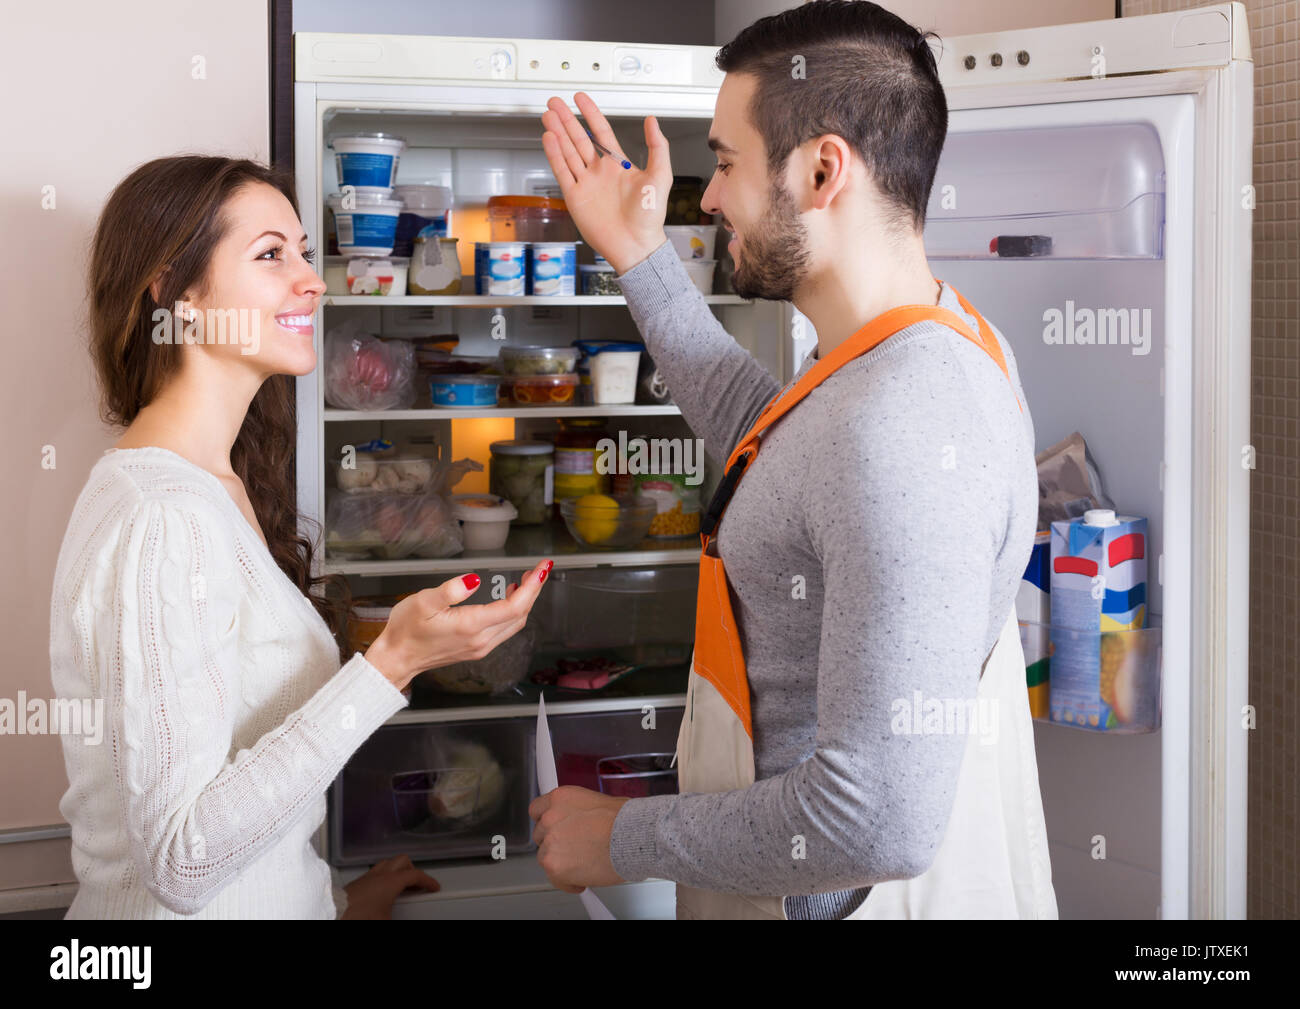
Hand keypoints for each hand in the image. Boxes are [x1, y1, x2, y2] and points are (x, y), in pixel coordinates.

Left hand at [339, 855, 439, 919]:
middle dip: (412, 871)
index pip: (416, 875)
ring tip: (400, 886)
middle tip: (416, 885)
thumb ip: (398, 918)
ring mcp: (368, 876)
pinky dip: (385, 877)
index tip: (434, 887)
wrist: (333, 913)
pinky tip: (383, 891)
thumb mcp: (385, 921)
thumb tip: (403, 919)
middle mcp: (380, 874)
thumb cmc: (360, 916)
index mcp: (391, 881)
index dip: (428, 881)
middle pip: (403, 861)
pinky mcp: (357, 882)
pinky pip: (376, 872)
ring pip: (388, 863)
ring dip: (397, 871)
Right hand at [365, 559, 552, 691]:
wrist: (396, 659)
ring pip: (515, 624)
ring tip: (527, 580)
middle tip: (538, 570)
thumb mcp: (423, 602)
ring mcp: (480, 647)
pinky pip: (504, 630)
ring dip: (525, 602)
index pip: (514, 606)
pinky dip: (513, 612)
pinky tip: (508, 599)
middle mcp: (481, 640)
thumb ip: (451, 590)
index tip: (541, 569)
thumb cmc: (406, 631)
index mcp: (471, 626)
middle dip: (533, 590)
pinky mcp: (476, 649)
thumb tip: (474, 579)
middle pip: (520, 615)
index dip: (532, 586)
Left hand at [529, 785, 629, 892]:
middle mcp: (551, 818)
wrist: (633, 837)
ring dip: (561, 863)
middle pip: (540, 836)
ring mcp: (550, 842)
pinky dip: (567, 882)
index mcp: (560, 798)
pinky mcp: (554, 865)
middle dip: (555, 844)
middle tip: (574, 849)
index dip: (547, 823)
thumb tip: (577, 824)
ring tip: (583, 864)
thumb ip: (578, 812)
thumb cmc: (625, 820)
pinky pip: (554, 879)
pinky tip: (583, 877)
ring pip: (545, 858)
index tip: (554, 830)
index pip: (537, 810)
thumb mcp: (598, 802)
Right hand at [540, 92, 672, 273]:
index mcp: (619, 165)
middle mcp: (600, 172)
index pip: (601, 132)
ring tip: (548, 116)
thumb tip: (652, 121)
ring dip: (557, 133)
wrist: (636, 244)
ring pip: (568, 152)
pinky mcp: (575, 197)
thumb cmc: (650, 216)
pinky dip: (554, 155)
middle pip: (579, 139)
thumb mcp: (660, 176)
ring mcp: (586, 184)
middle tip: (554, 103)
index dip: (590, 114)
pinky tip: (549, 139)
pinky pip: (562, 172)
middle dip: (566, 120)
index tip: (580, 99)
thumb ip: (657, 147)